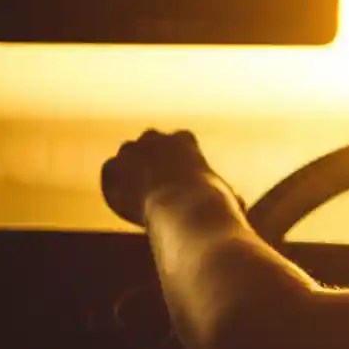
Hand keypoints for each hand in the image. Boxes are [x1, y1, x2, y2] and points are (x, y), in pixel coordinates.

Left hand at [101, 129, 229, 226]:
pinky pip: (110, 172)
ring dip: (131, 168)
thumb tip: (237, 202)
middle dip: (151, 155)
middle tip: (154, 178)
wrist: (183, 209)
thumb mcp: (228, 194)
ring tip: (139, 191)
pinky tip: (126, 201)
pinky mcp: (114, 168)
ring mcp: (132, 151)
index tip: (183, 173)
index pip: (181, 139)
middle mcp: (156, 138)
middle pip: (149, 139)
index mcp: (185, 140)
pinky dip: (115, 185)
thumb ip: (227, 193)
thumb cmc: (212, 204)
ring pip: (127, 153)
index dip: (181, 157)